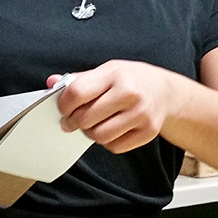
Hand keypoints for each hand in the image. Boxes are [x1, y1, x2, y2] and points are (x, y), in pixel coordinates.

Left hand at [48, 61, 174, 152]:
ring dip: (91, 133)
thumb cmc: (131, 80)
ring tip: (94, 124)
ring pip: (99, 136)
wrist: (165, 91)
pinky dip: (107, 142)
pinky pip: (115, 147)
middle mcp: (130, 93)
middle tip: (74, 120)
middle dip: (74, 122)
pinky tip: (111, 129)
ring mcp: (141, 114)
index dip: (64, 104)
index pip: (77, 93)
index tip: (64, 108)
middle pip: (86, 118)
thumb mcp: (107, 71)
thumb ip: (80, 79)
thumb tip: (51, 82)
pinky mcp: (148, 132)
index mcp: (115, 74)